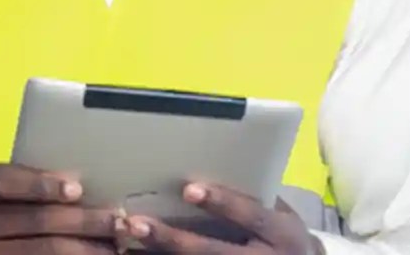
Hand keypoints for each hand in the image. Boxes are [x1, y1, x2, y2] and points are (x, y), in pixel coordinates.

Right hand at [0, 163, 120, 254]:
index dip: (40, 183)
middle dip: (84, 220)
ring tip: (118, 242)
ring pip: (43, 250)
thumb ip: (34, 182)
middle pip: (35, 220)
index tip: (76, 189)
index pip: (3, 181)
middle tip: (120, 220)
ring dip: (87, 247)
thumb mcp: (4, 191)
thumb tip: (82, 182)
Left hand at [116, 183, 325, 254]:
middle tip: (136, 222)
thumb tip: (214, 163)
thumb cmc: (285, 236)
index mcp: (281, 234)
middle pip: (212, 252)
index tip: (189, 189)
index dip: (222, 202)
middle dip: (172, 239)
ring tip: (124, 246)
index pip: (251, 216)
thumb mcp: (283, 216)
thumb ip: (255, 198)